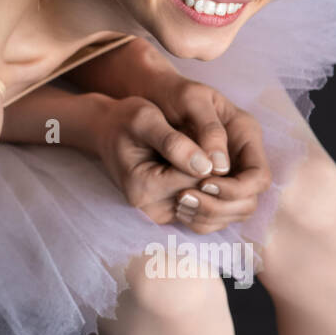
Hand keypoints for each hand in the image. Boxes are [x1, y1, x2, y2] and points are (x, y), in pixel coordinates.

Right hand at [90, 86, 271, 233]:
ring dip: (226, 190)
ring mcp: (162, 215)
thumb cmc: (126, 120)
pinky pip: (206, 213)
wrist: (108, 133)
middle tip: (227, 151)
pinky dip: (218, 195)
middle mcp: (152, 209)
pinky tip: (214, 170)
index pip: (199, 180)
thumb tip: (206, 167)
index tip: (220, 141)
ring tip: (220, 159)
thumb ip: (174, 142)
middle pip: (208, 202)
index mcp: (143, 187)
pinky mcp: (171, 214)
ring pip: (212, 213)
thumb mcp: (145, 119)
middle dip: (225, 178)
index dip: (218, 162)